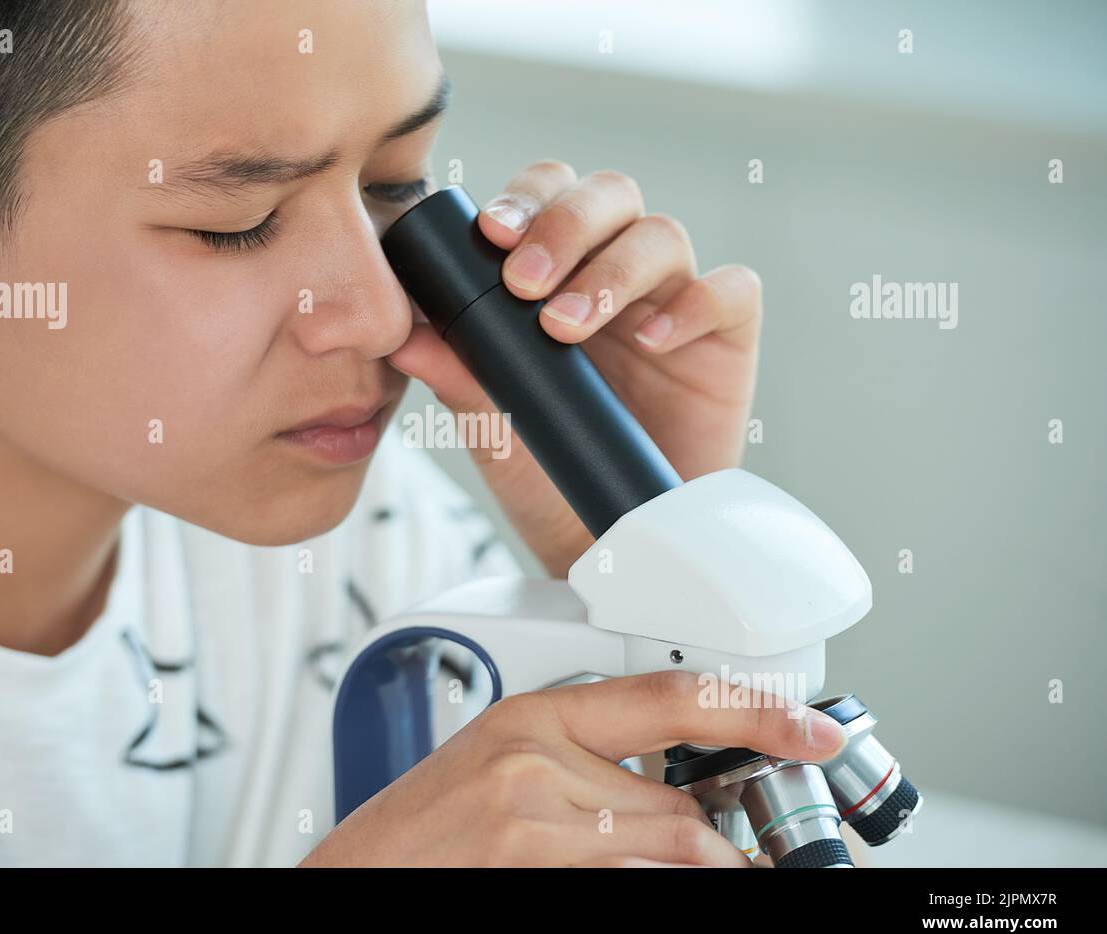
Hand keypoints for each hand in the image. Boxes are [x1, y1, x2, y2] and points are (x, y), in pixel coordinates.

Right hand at [300, 671, 844, 866]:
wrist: (351, 882)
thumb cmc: (417, 837)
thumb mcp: (497, 770)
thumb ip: (581, 762)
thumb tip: (673, 790)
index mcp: (530, 715)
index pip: (670, 697)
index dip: (754, 709)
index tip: (810, 729)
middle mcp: (535, 758)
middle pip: (680, 802)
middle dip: (707, 836)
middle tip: (722, 850)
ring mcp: (534, 817)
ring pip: (675, 846)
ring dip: (692, 867)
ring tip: (651, 864)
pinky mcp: (535, 865)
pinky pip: (640, 876)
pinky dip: (654, 883)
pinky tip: (615, 874)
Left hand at [388, 162, 761, 575]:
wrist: (602, 539)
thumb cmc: (544, 472)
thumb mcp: (489, 425)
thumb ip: (454, 374)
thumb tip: (401, 337)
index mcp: (557, 271)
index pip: (545, 196)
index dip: (523, 199)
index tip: (491, 235)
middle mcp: (616, 271)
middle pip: (607, 194)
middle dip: (563, 223)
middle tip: (523, 281)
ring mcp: (672, 300)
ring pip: (661, 233)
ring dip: (610, 268)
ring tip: (564, 326)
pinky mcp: (725, 338)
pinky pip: (732, 291)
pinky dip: (694, 303)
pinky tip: (651, 340)